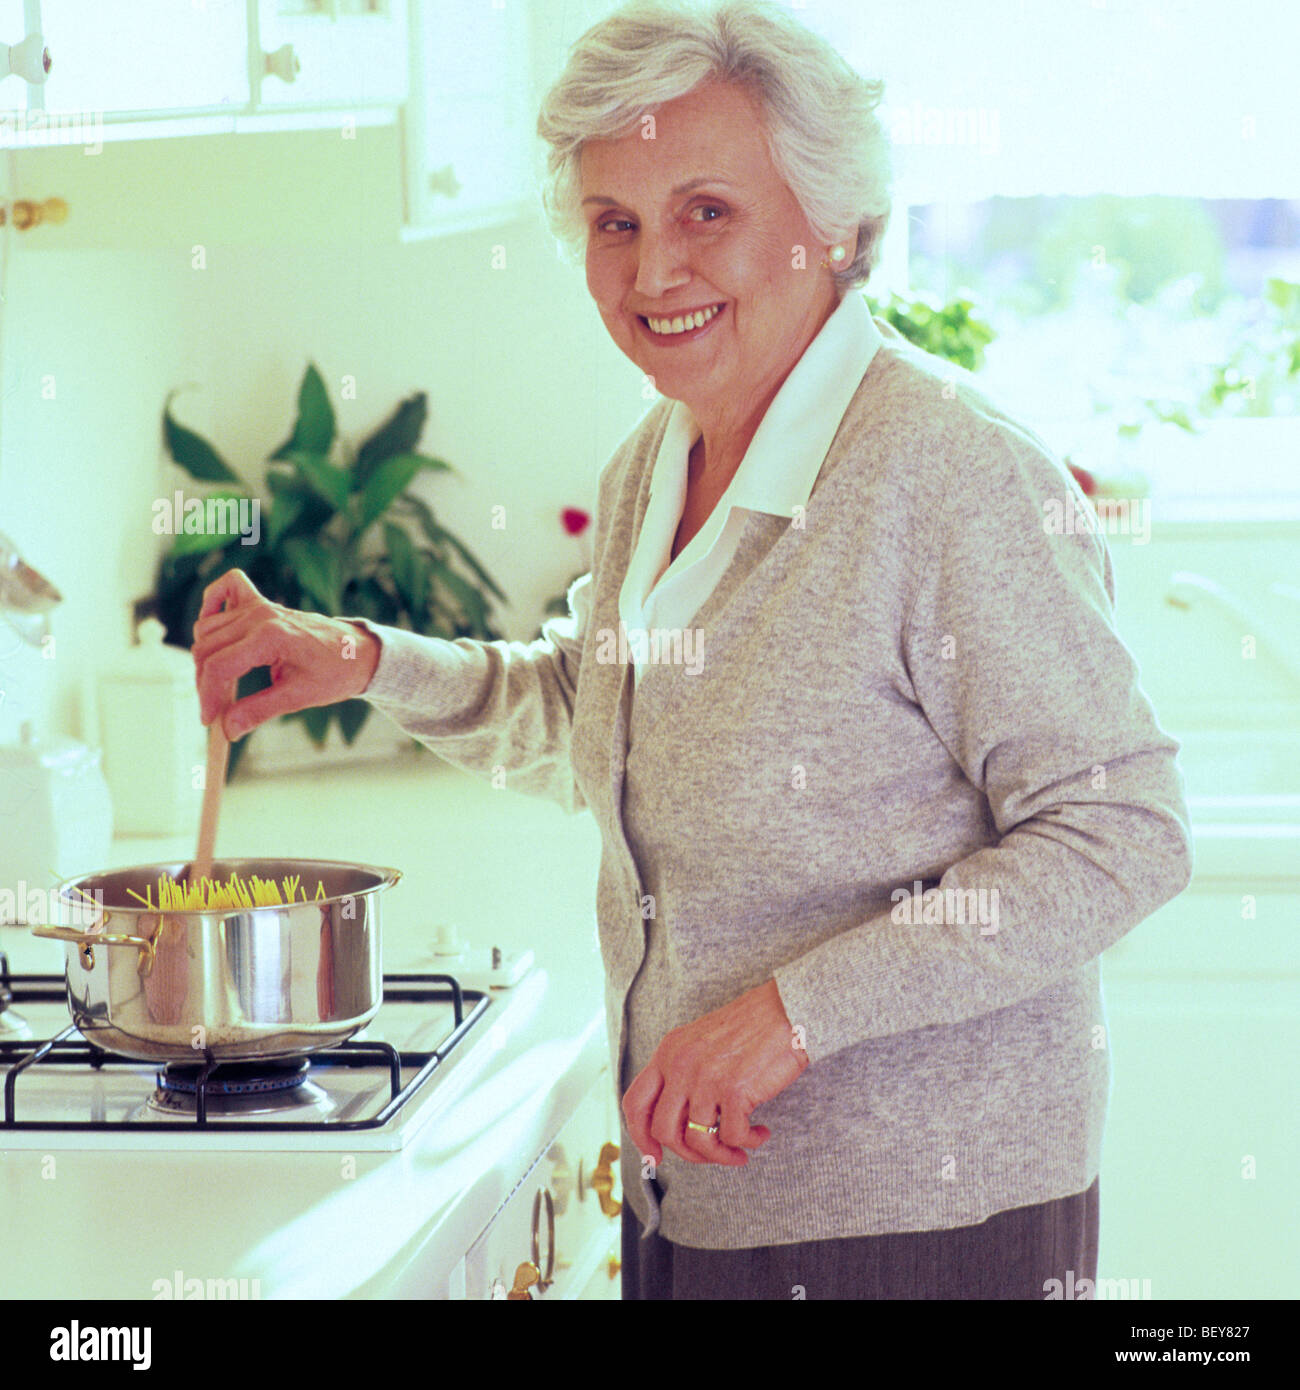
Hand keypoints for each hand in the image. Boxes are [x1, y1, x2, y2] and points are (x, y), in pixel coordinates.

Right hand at [191, 570, 380, 738]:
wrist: (358, 652)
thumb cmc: (335, 673)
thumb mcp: (300, 696)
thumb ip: (259, 711)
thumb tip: (227, 729)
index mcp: (271, 637)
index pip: (219, 667)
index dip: (207, 697)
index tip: (210, 720)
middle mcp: (260, 615)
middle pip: (207, 648)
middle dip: (204, 682)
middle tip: (216, 708)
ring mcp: (260, 606)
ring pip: (207, 628)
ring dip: (205, 656)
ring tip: (221, 684)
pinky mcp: (262, 602)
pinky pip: (226, 588)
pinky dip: (212, 604)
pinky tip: (214, 628)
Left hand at [622, 978, 808, 1168]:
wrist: (785, 1010)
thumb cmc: (750, 1027)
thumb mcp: (700, 1042)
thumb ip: (683, 1074)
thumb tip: (681, 1124)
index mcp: (668, 1052)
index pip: (635, 1103)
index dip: (640, 1136)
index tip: (655, 1156)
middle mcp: (680, 1065)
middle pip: (663, 1130)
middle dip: (688, 1153)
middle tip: (713, 1154)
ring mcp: (705, 1078)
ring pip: (697, 1141)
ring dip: (721, 1155)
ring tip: (741, 1149)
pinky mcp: (734, 1090)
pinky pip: (733, 1137)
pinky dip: (748, 1142)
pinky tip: (760, 1132)